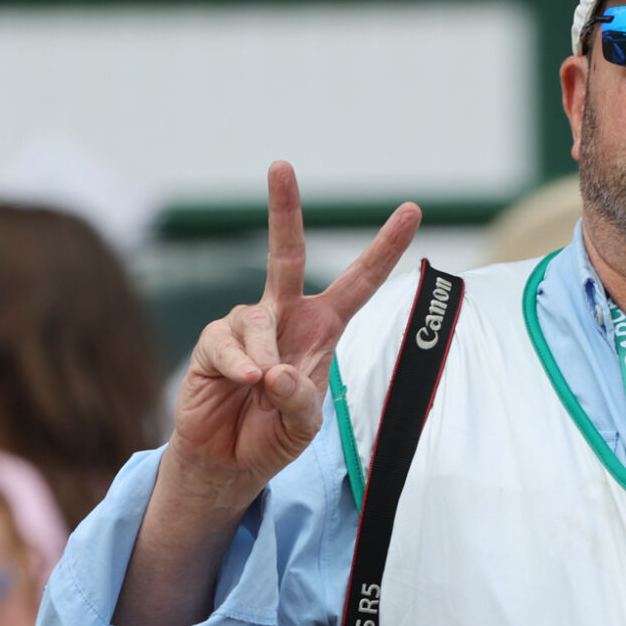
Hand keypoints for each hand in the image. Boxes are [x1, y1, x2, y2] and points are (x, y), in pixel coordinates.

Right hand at [169, 162, 420, 505]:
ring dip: (265, 358)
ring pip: (259, 319)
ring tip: (263, 389)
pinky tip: (245, 382)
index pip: (360, 281)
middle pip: (287, 254)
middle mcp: (287, 316)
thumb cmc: (274, 435)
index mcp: (323, 329)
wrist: (228, 460)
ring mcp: (247, 325)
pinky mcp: (214, 343)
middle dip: (284, 209)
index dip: (385, 247)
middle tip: (280, 165)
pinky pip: (227, 343)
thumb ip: (299, 401)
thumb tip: (274, 372)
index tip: (412, 210)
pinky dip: (238, 364)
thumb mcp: (304, 425)